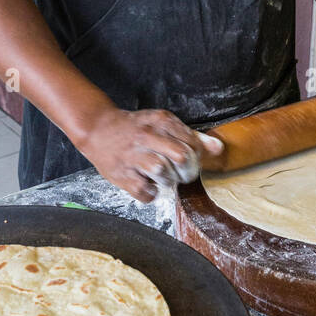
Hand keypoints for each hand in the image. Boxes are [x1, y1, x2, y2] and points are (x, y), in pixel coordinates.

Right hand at [78, 107, 223, 202]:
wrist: (97, 129)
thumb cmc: (135, 129)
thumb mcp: (163, 124)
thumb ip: (191, 136)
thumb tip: (218, 148)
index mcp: (161, 122)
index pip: (192, 143)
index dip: (197, 156)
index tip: (189, 159)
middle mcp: (147, 136)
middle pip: (181, 156)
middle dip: (187, 171)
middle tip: (182, 174)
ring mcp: (133, 156)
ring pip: (162, 171)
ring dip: (167, 180)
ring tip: (162, 177)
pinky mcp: (122, 175)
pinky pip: (145, 192)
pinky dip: (150, 194)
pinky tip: (147, 185)